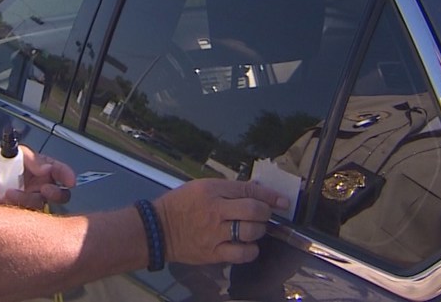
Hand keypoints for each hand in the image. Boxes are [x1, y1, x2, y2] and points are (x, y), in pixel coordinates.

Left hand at [0, 145, 76, 208]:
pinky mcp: (18, 214)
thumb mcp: (9, 154)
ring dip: (29, 198)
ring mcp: (27, 200)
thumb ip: (31, 159)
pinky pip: (28, 214)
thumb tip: (48, 169)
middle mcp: (35, 185)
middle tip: (45, 189)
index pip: (58, 171)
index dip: (66, 174)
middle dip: (55, 192)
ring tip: (11, 191)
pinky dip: (18, 205)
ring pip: (42, 204)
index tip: (69, 180)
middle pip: (59, 193)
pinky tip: (6, 197)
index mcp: (37, 169)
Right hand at [153, 179, 288, 264]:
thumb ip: (227, 189)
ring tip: (254, 229)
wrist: (157, 229)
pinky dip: (251, 250)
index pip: (248, 190)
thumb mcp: (200, 187)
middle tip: (264, 215)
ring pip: (250, 231)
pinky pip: (241, 253)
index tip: (283, 201)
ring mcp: (214, 233)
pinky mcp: (213, 253)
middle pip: (254, 210)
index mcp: (211, 190)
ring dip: (259, 230)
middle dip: (265, 213)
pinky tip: (248, 245)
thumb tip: (254, 190)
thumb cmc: (179, 204)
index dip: (270, 195)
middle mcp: (215, 211)